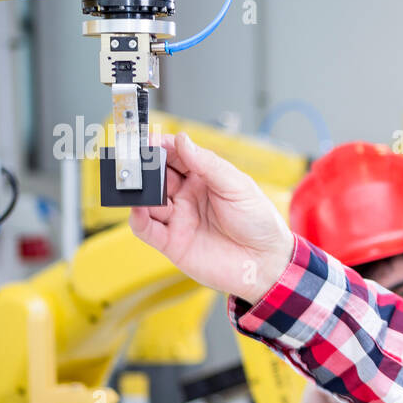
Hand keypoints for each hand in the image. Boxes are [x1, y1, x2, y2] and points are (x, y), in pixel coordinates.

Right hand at [130, 133, 294, 302]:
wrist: (266, 262)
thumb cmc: (259, 222)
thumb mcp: (238, 186)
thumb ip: (208, 165)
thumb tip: (182, 140)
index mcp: (204, 178)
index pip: (175, 156)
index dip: (161, 146)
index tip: (150, 139)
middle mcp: (188, 197)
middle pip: (157, 176)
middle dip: (145, 167)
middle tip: (137, 161)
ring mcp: (179, 219)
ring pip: (148, 201)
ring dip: (139, 191)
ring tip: (136, 184)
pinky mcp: (172, 243)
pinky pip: (147, 229)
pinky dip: (137, 219)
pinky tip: (138, 209)